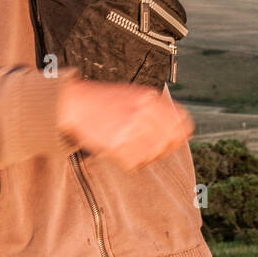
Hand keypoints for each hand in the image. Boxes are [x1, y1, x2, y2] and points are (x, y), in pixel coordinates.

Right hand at [56, 78, 193, 169]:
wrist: (76, 104)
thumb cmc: (104, 100)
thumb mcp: (136, 93)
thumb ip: (158, 108)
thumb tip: (181, 127)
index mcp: (151, 99)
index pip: (182, 123)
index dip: (179, 134)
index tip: (173, 139)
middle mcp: (144, 112)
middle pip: (167, 142)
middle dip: (159, 149)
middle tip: (145, 146)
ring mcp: (131, 128)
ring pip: (152, 155)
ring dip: (142, 155)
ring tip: (128, 146)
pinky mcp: (118, 143)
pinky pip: (133, 163)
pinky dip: (127, 161)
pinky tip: (118, 149)